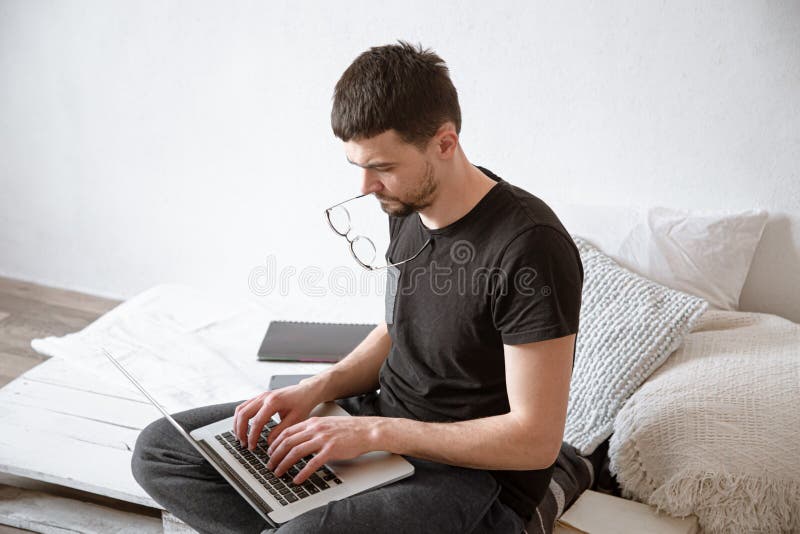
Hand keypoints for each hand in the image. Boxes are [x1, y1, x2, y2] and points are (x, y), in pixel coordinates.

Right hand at [233, 378, 324, 451]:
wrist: (306, 391)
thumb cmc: (303, 404)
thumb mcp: (295, 420)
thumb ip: (281, 431)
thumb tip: (268, 443)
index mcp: (273, 401)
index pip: (256, 422)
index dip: (252, 437)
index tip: (252, 447)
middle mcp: (264, 396)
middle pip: (243, 414)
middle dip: (240, 431)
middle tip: (243, 444)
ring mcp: (261, 395)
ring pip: (240, 409)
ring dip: (237, 424)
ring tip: (240, 438)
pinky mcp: (260, 397)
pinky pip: (244, 406)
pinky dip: (241, 418)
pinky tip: (243, 428)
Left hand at [265, 415, 380, 484]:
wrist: (367, 430)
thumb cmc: (349, 429)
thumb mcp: (327, 424)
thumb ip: (313, 430)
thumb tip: (299, 440)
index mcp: (313, 422)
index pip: (286, 432)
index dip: (275, 444)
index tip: (270, 453)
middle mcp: (315, 429)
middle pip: (287, 442)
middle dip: (275, 455)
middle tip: (270, 466)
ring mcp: (323, 439)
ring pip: (296, 452)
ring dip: (284, 464)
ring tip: (279, 473)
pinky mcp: (331, 450)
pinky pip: (312, 463)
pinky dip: (302, 473)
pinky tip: (297, 479)